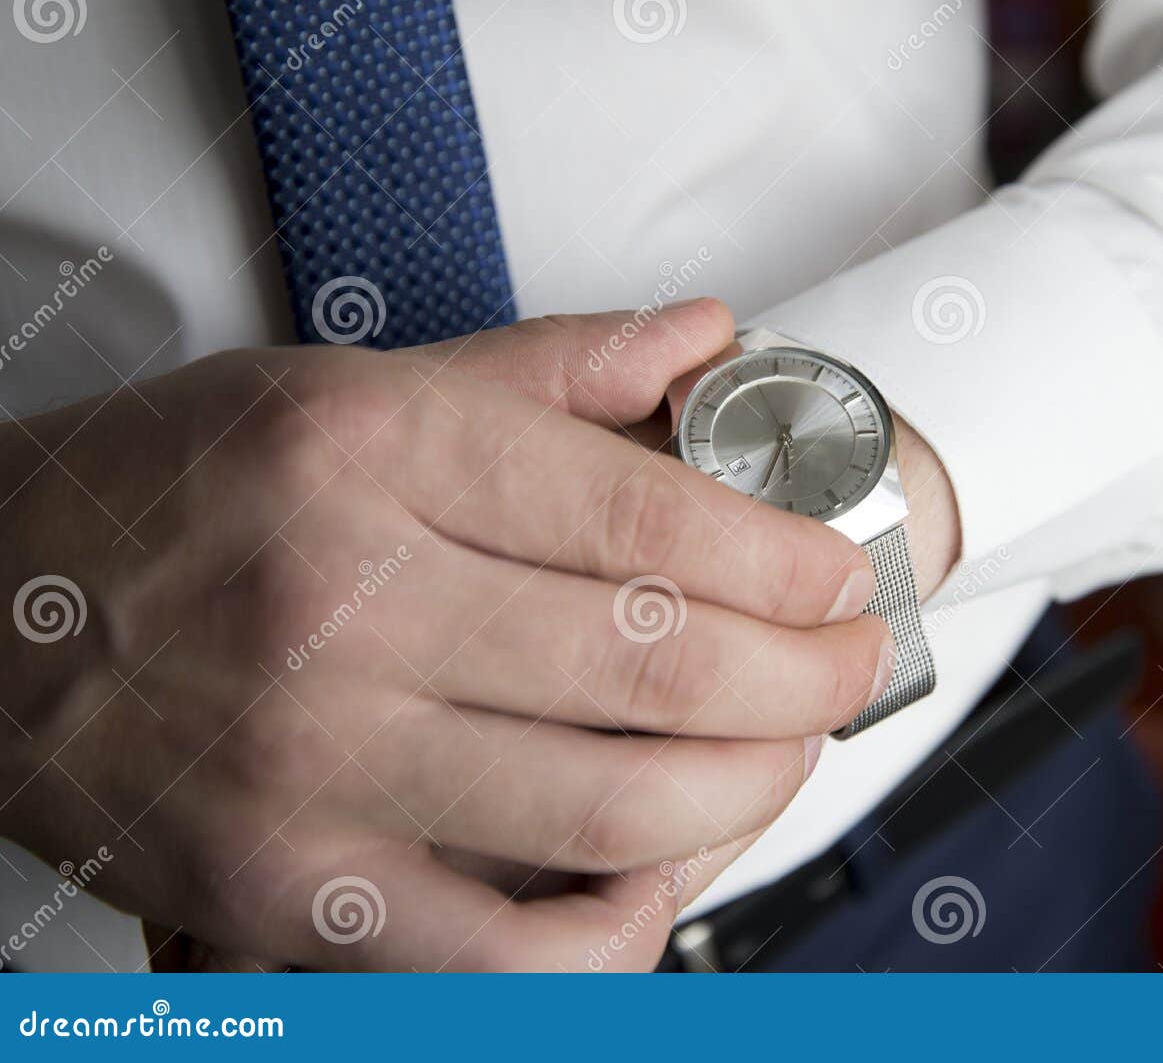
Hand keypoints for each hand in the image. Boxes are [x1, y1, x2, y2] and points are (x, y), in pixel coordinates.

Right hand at [0, 299, 890, 970]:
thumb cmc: (178, 488)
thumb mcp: (347, 382)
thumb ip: (546, 367)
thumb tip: (706, 339)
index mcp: (372, 454)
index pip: (649, 516)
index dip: (786, 559)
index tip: (844, 576)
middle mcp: (341, 606)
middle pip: (659, 662)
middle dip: (807, 675)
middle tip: (855, 663)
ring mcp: (311, 764)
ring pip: (611, 807)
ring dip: (747, 785)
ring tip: (785, 747)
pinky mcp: (283, 886)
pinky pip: (499, 950)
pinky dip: (615, 931)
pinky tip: (660, 874)